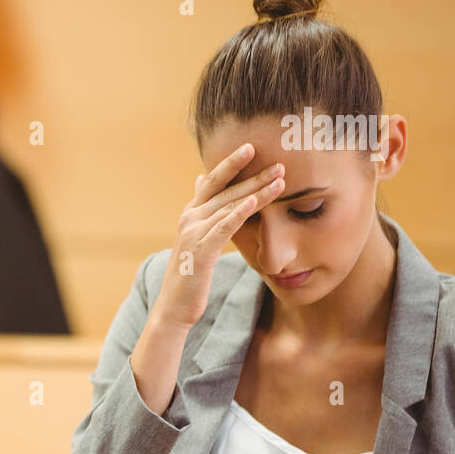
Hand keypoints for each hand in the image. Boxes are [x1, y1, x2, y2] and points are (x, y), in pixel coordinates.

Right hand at [151, 144, 284, 328]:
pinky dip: (239, 212)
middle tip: (279, 161)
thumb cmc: (190, 274)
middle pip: (226, 189)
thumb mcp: (195, 237)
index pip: (214, 181)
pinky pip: (223, 227)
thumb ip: (202, 209)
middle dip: (253, 174)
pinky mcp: (201, 251)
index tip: (253, 147)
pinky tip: (255, 201)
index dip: (232, 163)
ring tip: (279, 179)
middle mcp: (190, 218)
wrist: (174, 306)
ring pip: (229, 205)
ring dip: (256, 191)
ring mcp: (193, 233)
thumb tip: (201, 179)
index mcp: (191, 213)